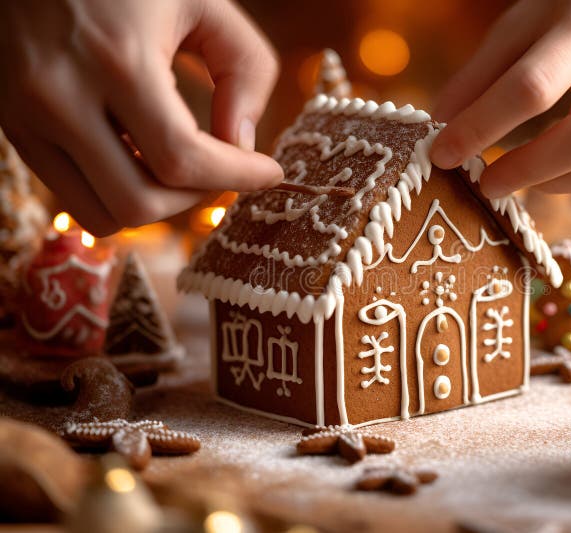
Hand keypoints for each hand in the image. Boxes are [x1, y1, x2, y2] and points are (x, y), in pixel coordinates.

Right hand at [0, 0, 282, 235]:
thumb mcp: (204, 1)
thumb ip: (246, 68)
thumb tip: (243, 145)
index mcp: (116, 60)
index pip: (182, 159)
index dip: (238, 177)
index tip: (270, 172)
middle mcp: (59, 97)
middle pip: (139, 202)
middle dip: (196, 196)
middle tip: (223, 169)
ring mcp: (26, 117)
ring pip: (102, 215)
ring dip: (156, 204)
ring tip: (183, 168)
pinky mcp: (13, 127)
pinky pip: (74, 196)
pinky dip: (119, 192)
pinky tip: (143, 157)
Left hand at [431, 0, 570, 196]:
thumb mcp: (527, 19)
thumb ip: (484, 69)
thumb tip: (442, 122)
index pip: (530, 87)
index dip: (481, 127)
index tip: (442, 154)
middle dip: (524, 169)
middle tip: (482, 183)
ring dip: (550, 183)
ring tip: (510, 181)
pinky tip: (544, 177)